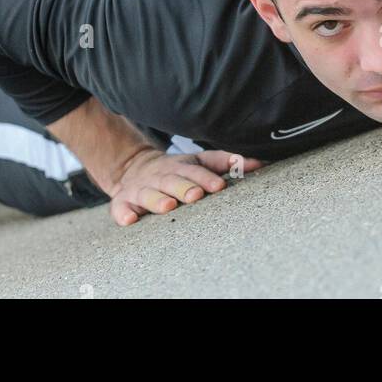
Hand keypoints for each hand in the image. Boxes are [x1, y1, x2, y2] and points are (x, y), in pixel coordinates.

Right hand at [107, 145, 264, 227]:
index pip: (195, 171)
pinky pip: (121, 209)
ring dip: (157, 199)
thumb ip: (226, 162)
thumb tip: (260, 162)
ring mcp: (141, 189)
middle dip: (184, 188)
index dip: (207, 178)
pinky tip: (130, 219)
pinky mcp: (124, 202)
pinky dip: (124, 214)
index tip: (219, 186)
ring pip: (149, 194)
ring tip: (167, 207)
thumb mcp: (198, 162)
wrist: (133, 168)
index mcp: (181, 166)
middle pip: (173, 182)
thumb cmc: (176, 170)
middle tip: (196, 196)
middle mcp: (161, 176)